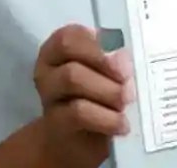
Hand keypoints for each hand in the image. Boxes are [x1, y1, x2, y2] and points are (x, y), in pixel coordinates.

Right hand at [32, 24, 135, 167]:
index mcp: (58, 50)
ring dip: (107, 89)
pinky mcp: (55, 122)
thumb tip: (126, 57)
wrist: (75, 143)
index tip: (123, 54)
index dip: (97, 41)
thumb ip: (113, 63)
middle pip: (70, 50)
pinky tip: (122, 125)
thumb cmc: (95, 101)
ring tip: (126, 103)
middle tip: (129, 79)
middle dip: (104, 62)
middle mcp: (47, 68)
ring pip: (72, 77)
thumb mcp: (103, 77)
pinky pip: (79, 112)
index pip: (71, 34)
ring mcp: (48, 95)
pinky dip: (106, 118)